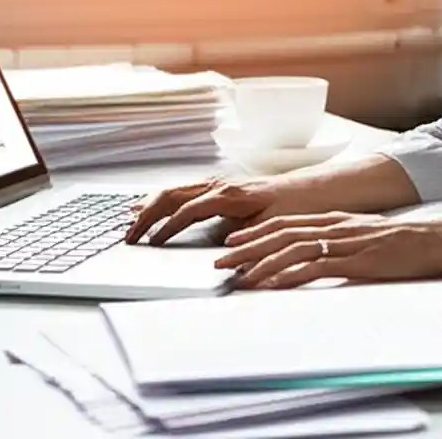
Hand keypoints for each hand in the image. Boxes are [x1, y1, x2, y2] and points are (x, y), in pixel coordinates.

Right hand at [125, 176, 297, 245]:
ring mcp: (218, 184)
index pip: (185, 211)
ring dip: (149, 206)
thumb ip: (246, 241)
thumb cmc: (296, 208)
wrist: (314, 190)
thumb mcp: (272, 228)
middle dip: (145, 216)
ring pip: (173, 190)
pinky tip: (150, 206)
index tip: (150, 245)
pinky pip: (183, 191)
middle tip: (127, 236)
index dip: (165, 229)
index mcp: (229, 195)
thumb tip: (222, 258)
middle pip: (170, 196)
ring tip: (127, 221)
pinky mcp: (220, 187)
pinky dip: (162, 200)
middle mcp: (219, 185)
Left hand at [214, 213, 441, 289]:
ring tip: (238, 275)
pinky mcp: (354, 261)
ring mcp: (343, 242)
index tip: (233, 241)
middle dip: (247, 246)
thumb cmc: (404, 243)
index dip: (256, 231)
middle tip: (222, 259)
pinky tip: (271, 284)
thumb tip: (319, 254)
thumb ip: (341, 241)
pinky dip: (287, 275)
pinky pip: (313, 267)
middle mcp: (334, 226)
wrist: (434, 240)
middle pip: (280, 233)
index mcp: (335, 219)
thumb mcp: (365, 236)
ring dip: (260, 262)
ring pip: (291, 248)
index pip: (287, 222)